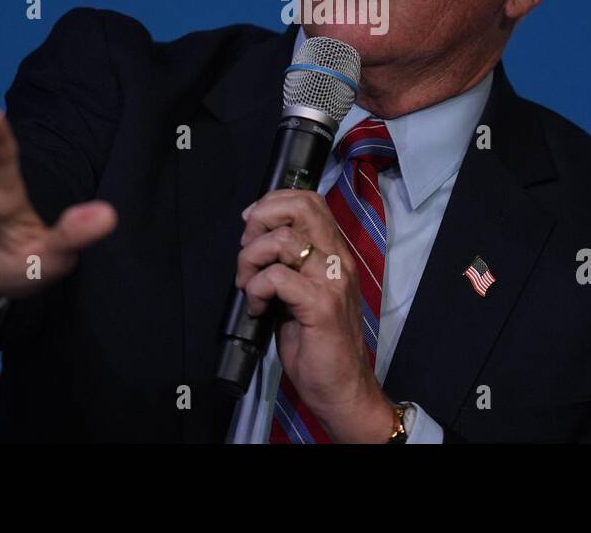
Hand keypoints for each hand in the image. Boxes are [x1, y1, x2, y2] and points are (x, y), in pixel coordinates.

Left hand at [237, 189, 396, 442]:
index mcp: (335, 254)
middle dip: (262, 219)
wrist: (343, 388)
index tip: (250, 226)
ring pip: (284, 239)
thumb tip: (255, 243)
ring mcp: (331, 281)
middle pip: (301, 207)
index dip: (273, 203)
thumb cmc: (320, 345)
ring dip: (252, 258)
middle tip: (247, 248)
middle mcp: (338, 260)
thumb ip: (288, 264)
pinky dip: (256, 288)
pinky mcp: (320, 306)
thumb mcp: (302, 294)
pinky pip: (277, 277)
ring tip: (247, 284)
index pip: (310, 201)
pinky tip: (257, 308)